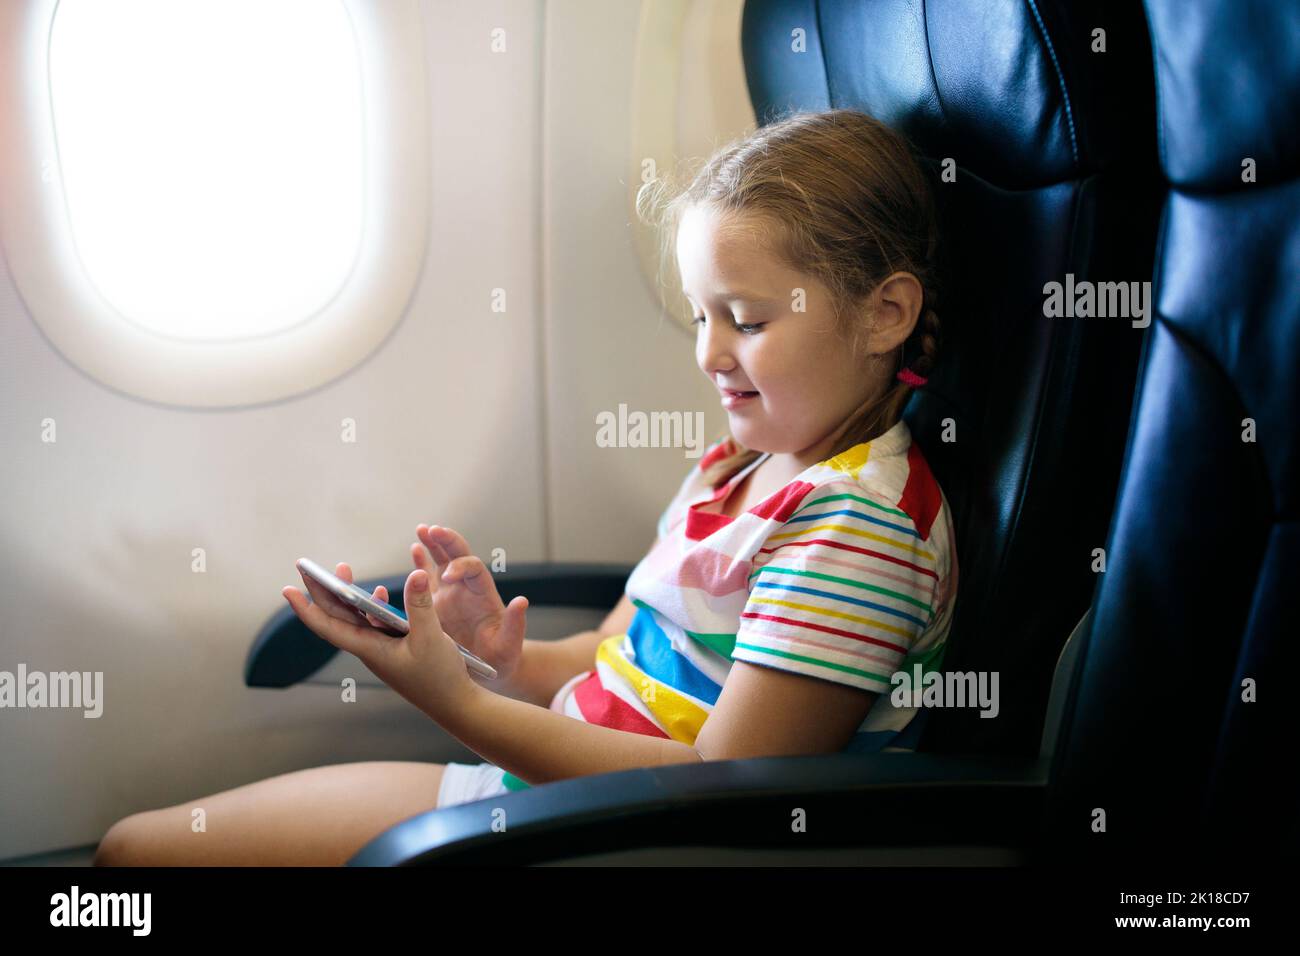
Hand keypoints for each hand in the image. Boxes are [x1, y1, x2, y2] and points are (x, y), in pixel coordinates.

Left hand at [283, 565, 475, 721]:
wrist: (455, 703)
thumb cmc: (439, 677)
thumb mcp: (430, 638)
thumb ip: (420, 605)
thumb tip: (415, 573)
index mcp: (370, 648)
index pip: (328, 626)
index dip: (306, 608)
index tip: (288, 589)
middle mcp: (370, 647)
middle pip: (338, 617)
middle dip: (323, 591)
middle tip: (308, 568)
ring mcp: (383, 648)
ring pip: (356, 618)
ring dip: (347, 596)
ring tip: (343, 571)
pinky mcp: (397, 647)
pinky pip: (377, 623)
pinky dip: (373, 605)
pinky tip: (380, 593)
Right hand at [414, 524, 527, 684]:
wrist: (488, 669)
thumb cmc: (501, 658)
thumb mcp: (509, 644)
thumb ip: (515, 624)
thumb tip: (522, 601)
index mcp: (483, 594)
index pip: (474, 569)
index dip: (461, 567)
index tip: (446, 577)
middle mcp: (467, 588)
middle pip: (458, 554)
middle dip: (446, 541)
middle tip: (432, 530)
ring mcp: (451, 593)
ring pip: (442, 560)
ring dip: (433, 543)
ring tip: (422, 529)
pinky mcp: (437, 603)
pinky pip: (428, 577)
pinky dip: (422, 561)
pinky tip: (415, 547)